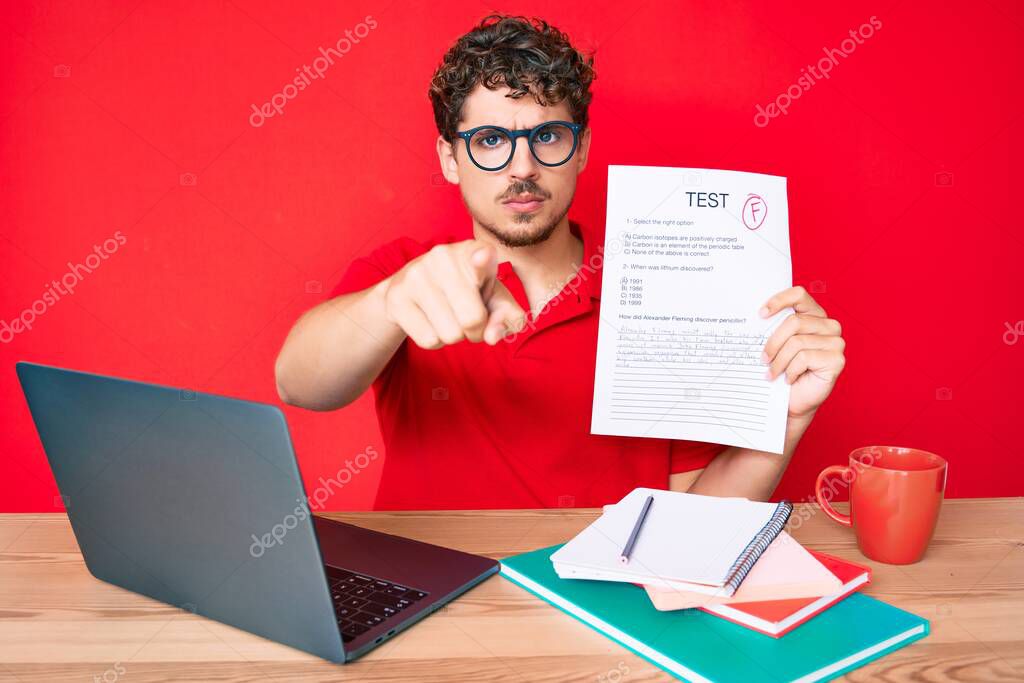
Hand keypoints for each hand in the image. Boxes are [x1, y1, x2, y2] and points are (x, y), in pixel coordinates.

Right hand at [384, 240, 526, 348]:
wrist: (412, 287)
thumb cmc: (466, 292)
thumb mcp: (494, 298)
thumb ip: (508, 316)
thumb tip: (493, 336)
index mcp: (474, 250)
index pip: (482, 257)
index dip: (483, 261)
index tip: (483, 256)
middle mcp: (444, 256)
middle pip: (472, 319)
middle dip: (476, 331)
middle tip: (468, 319)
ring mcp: (417, 275)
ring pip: (450, 335)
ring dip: (454, 336)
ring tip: (447, 315)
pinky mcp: (397, 296)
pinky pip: (429, 340)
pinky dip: (435, 340)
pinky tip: (429, 320)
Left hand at [759, 286, 845, 418]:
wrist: (793, 401)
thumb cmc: (783, 370)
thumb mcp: (777, 345)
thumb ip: (773, 328)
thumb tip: (755, 316)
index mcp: (814, 315)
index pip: (798, 295)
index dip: (779, 300)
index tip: (760, 314)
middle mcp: (829, 325)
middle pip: (794, 322)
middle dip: (772, 342)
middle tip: (762, 359)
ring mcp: (836, 342)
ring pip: (796, 342)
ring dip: (778, 361)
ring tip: (771, 373)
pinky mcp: (836, 359)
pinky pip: (804, 358)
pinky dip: (790, 370)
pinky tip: (789, 379)